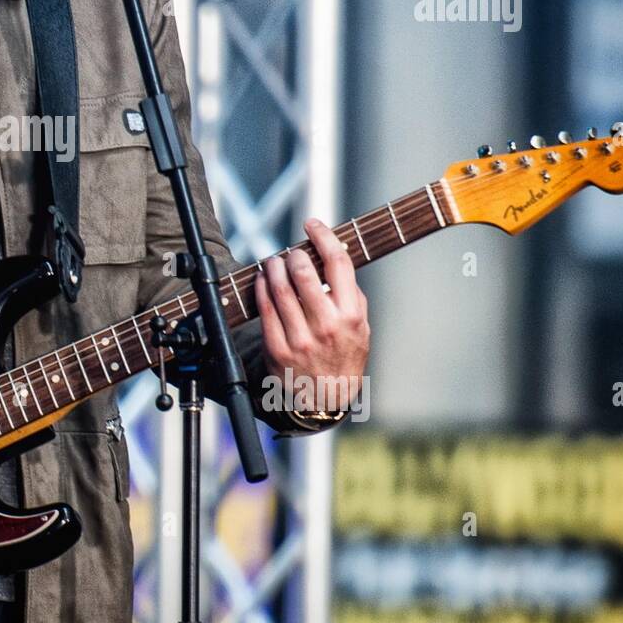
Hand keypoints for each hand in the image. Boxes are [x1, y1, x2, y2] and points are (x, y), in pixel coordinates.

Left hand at [253, 217, 369, 412]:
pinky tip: (263, 279)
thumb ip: (351, 294)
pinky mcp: (278, 348)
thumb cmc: (344, 356)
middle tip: (290, 253)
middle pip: (303, 272)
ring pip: (280, 288)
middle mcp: (326, 326)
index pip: (338, 263)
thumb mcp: (361, 327)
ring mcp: (300, 338)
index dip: (323, 236)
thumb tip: (334, 256)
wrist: (326, 399)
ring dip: (273, 267)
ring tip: (273, 262)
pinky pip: (264, 308)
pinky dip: (261, 287)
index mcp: (351, 315)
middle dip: (293, 254)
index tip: (312, 224)